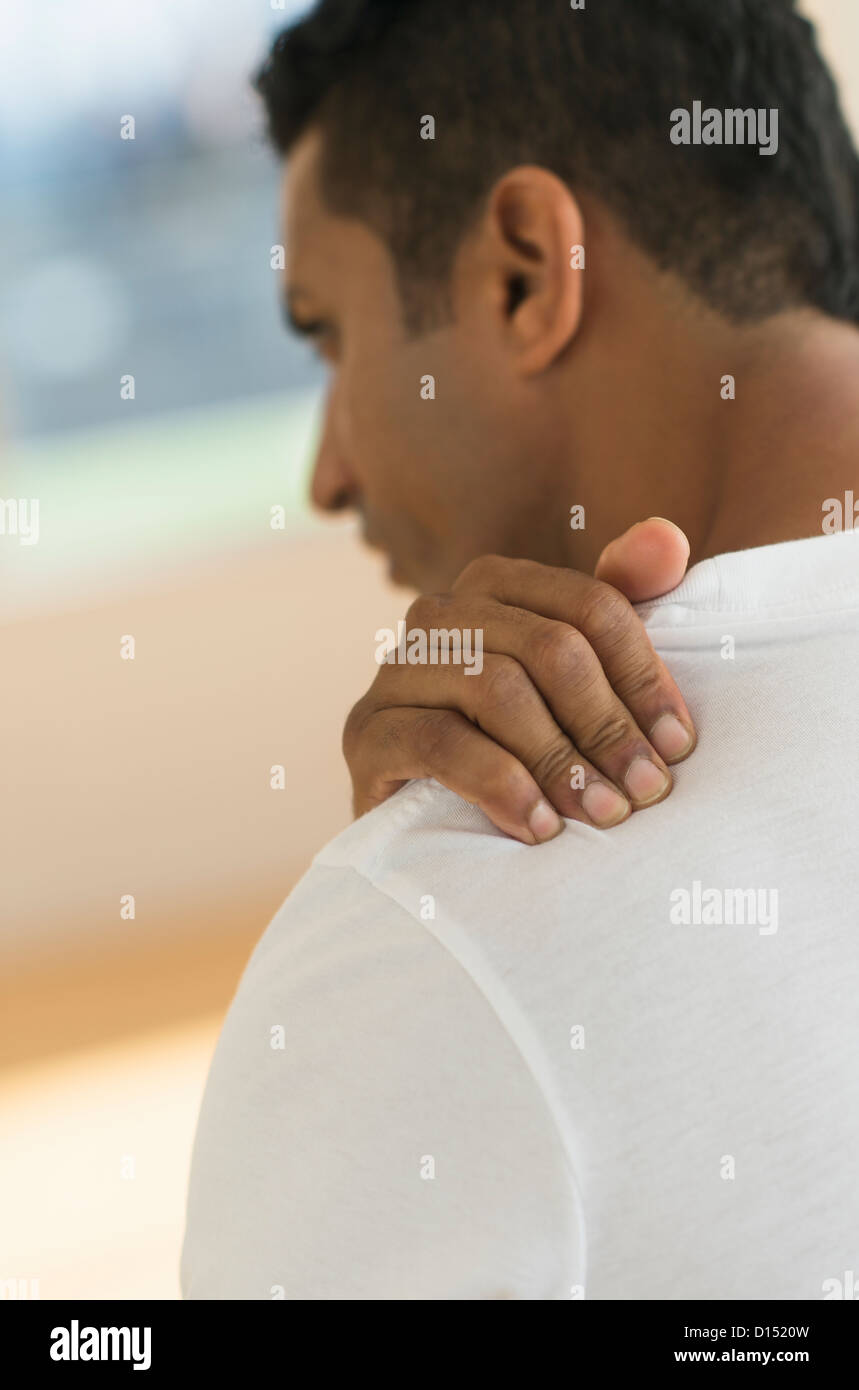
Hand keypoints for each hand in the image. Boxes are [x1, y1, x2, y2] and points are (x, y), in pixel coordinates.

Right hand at [343, 518, 695, 843]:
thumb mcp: (577, 684)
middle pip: (548, 647)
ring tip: (601, 813)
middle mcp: (440, 613)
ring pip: (496, 688)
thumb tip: (669, 536)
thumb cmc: (519, 748)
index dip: (643, 674)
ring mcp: (395, 670)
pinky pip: (440, 742)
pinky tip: (538, 826)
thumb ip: (620, 606)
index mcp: (495, 585)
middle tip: (646, 788)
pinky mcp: (365, 731)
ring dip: (561, 759)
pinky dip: (500, 784)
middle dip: (608, 723)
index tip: (678, 743)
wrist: (430, 830)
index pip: (590, 605)